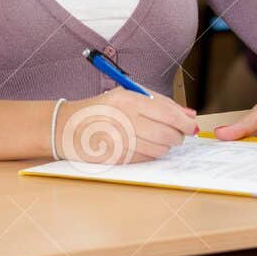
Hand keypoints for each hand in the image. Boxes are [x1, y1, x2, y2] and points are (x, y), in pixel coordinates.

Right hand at [58, 88, 196, 164]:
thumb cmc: (100, 109)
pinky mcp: (114, 158)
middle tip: (177, 135)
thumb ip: (159, 103)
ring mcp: (118, 140)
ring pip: (158, 150)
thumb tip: (189, 115)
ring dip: (164, 147)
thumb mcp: (126, 96)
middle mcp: (123, 119)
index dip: (184, 123)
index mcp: (127, 100)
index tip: (191, 126)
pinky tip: (141, 146)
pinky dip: (149, 154)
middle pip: (167, 134)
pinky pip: (145, 159)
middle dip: (177, 137)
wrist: (65, 126)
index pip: (168, 113)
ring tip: (156, 139)